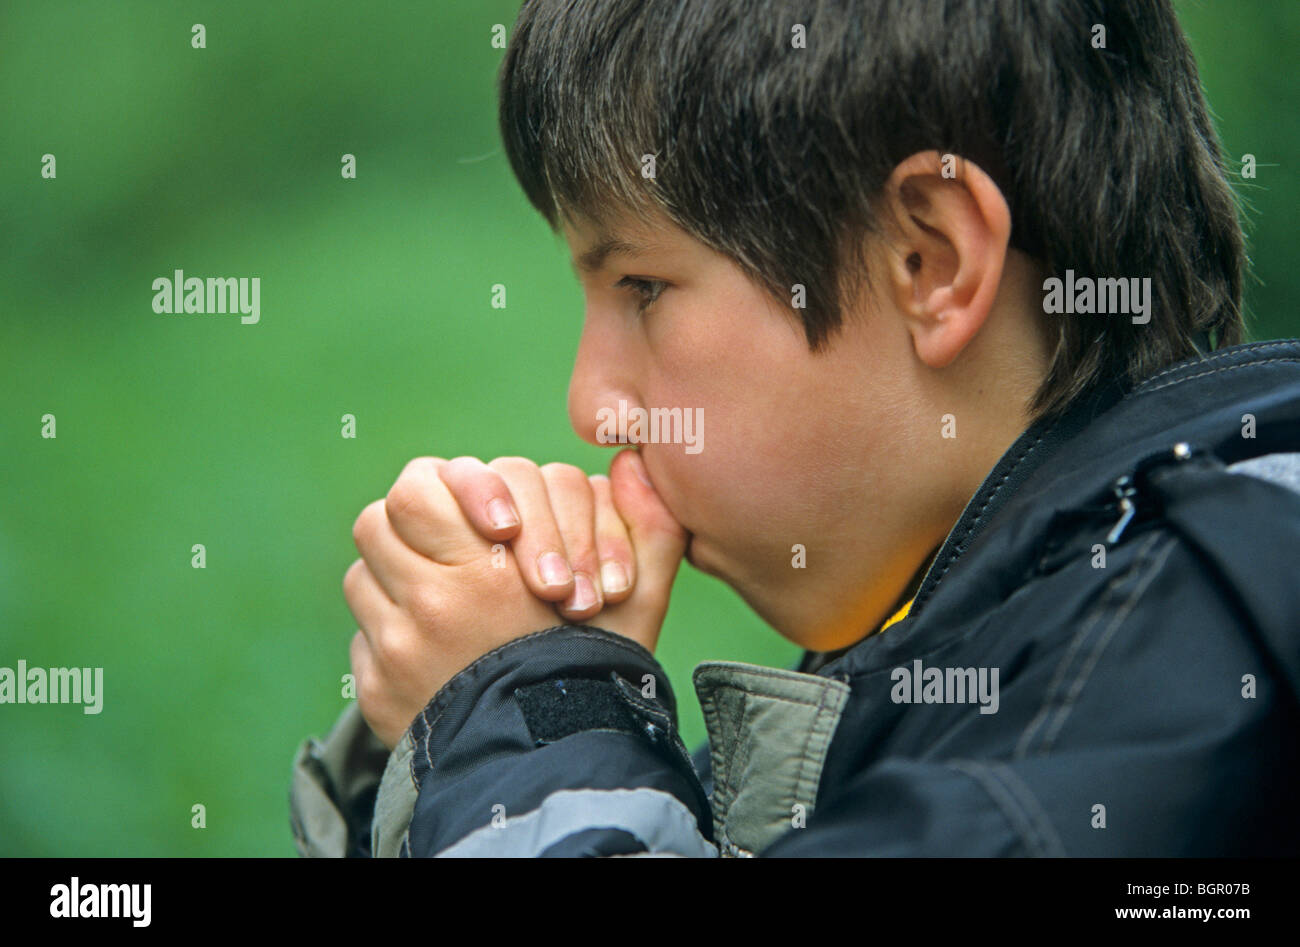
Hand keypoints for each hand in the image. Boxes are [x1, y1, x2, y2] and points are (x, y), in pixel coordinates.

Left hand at [344, 448, 685, 748]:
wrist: (558, 772)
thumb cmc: (600, 677)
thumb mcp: (642, 602)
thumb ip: (649, 528)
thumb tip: (632, 468)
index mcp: (486, 572)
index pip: (418, 488)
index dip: (451, 489)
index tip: (493, 524)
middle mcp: (429, 606)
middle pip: (379, 522)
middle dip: (417, 526)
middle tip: (457, 545)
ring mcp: (395, 649)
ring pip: (366, 576)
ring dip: (402, 576)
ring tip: (447, 597)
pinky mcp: (377, 690)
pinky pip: (365, 635)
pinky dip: (394, 631)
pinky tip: (438, 648)